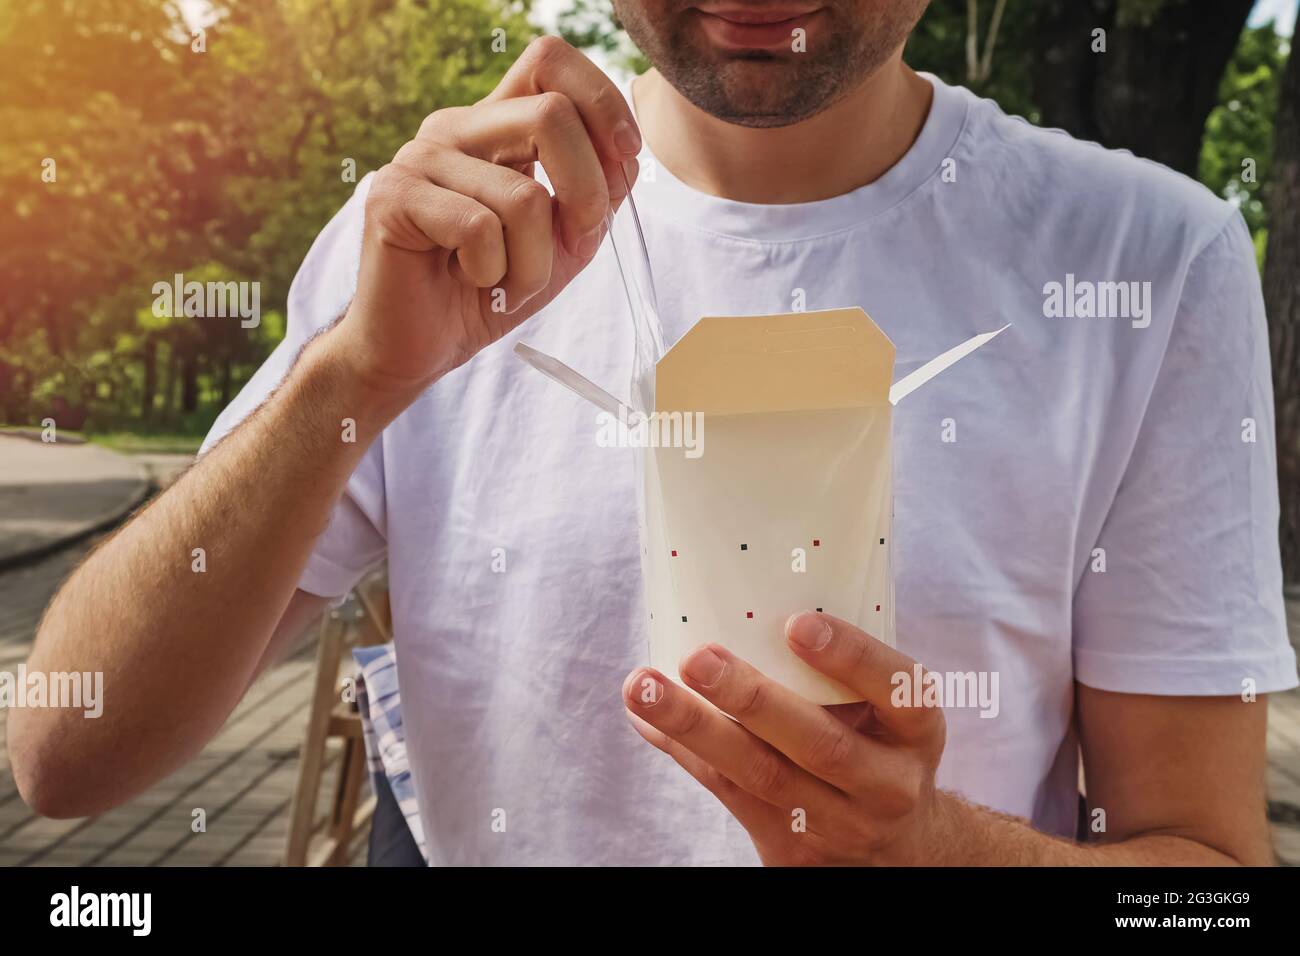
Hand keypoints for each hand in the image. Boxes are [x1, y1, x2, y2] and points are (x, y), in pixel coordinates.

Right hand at [336, 36, 640, 397]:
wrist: (420, 346)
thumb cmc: (488, 290)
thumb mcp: (563, 242)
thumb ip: (596, 195)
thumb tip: (626, 157)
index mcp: (494, 126)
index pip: (548, 62)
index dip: (602, 100)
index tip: (626, 156)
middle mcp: (455, 128)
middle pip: (551, 114)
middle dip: (588, 192)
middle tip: (577, 243)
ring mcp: (419, 158)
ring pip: (523, 194)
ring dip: (536, 260)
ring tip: (509, 282)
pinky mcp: (393, 197)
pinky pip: (478, 228)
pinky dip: (494, 271)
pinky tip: (471, 281)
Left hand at [622, 612, 949, 865]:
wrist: (901, 851)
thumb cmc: (880, 746)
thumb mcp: (892, 710)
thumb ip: (846, 667)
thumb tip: (744, 591)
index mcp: (917, 730)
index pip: (897, 689)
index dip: (850, 657)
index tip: (798, 623)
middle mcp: (886, 783)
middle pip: (817, 743)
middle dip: (751, 698)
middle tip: (697, 657)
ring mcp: (838, 823)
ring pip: (759, 775)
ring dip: (694, 727)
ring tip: (643, 686)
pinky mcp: (792, 850)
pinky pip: (729, 795)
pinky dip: (684, 752)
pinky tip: (647, 720)